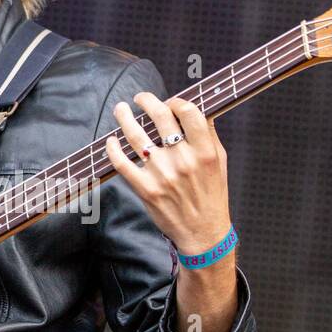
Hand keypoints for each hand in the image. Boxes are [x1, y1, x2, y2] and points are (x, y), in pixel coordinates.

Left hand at [104, 91, 232, 255]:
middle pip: (160, 117)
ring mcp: (162, 174)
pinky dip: (113, 149)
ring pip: (136, 136)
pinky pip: (122, 163)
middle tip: (140, 98)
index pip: (189, 112)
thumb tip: (198, 109)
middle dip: (147, 101)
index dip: (177, 101)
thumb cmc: (212, 196)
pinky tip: (112, 141)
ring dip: (124, 117)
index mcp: (204, 152)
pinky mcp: (145, 189)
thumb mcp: (220, 163)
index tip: (170, 102)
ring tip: (120, 109)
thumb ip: (209, 135)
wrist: (202, 232)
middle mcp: (183, 160)